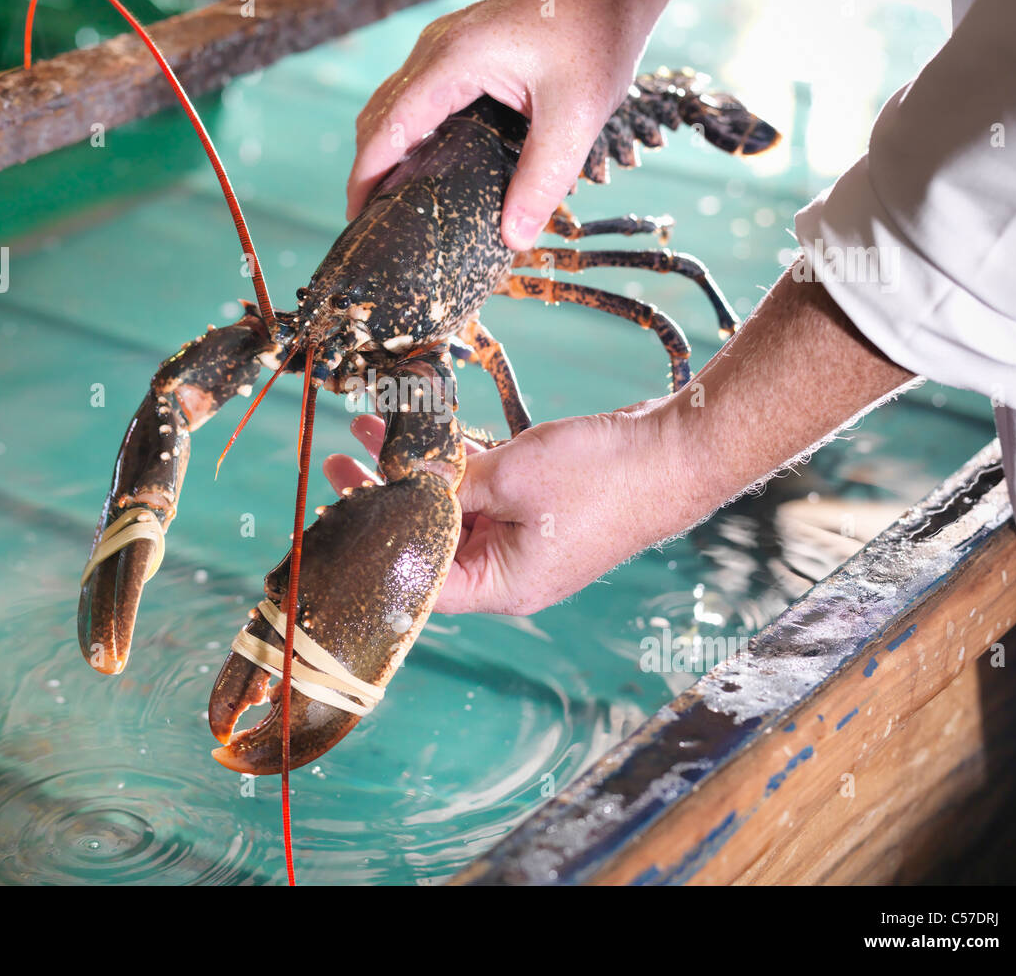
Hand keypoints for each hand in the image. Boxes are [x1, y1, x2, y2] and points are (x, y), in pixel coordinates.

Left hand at [322, 402, 699, 614]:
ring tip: (371, 435)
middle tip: (342, 468)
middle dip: (388, 501)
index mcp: (503, 585)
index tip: (337, 515)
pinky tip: (426, 430)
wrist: (678, 451)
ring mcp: (526, 538)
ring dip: (418, 472)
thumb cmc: (603, 476)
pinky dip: (458, 462)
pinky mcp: (539, 506)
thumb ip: (451, 482)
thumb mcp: (510, 477)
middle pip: (432, 542)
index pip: (420, 581)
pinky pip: (485, 489)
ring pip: (455, 509)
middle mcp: (510, 571)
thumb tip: (405, 478)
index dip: (375, 547)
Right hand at [347, 0, 660, 249]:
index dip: (366, 177)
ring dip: (387, 151)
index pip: (387, 127)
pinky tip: (428, 166)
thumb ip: (543, 180)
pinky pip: (417, 96)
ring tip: (396, 201)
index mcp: (452, 61)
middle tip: (377, 222)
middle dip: (369, 170)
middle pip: (378, 117)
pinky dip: (409, 133)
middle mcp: (436, 49)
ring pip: (393, 104)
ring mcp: (443, 46)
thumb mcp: (577, 117)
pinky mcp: (459, 50)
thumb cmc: (596, 37)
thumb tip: (515, 239)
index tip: (358, 220)